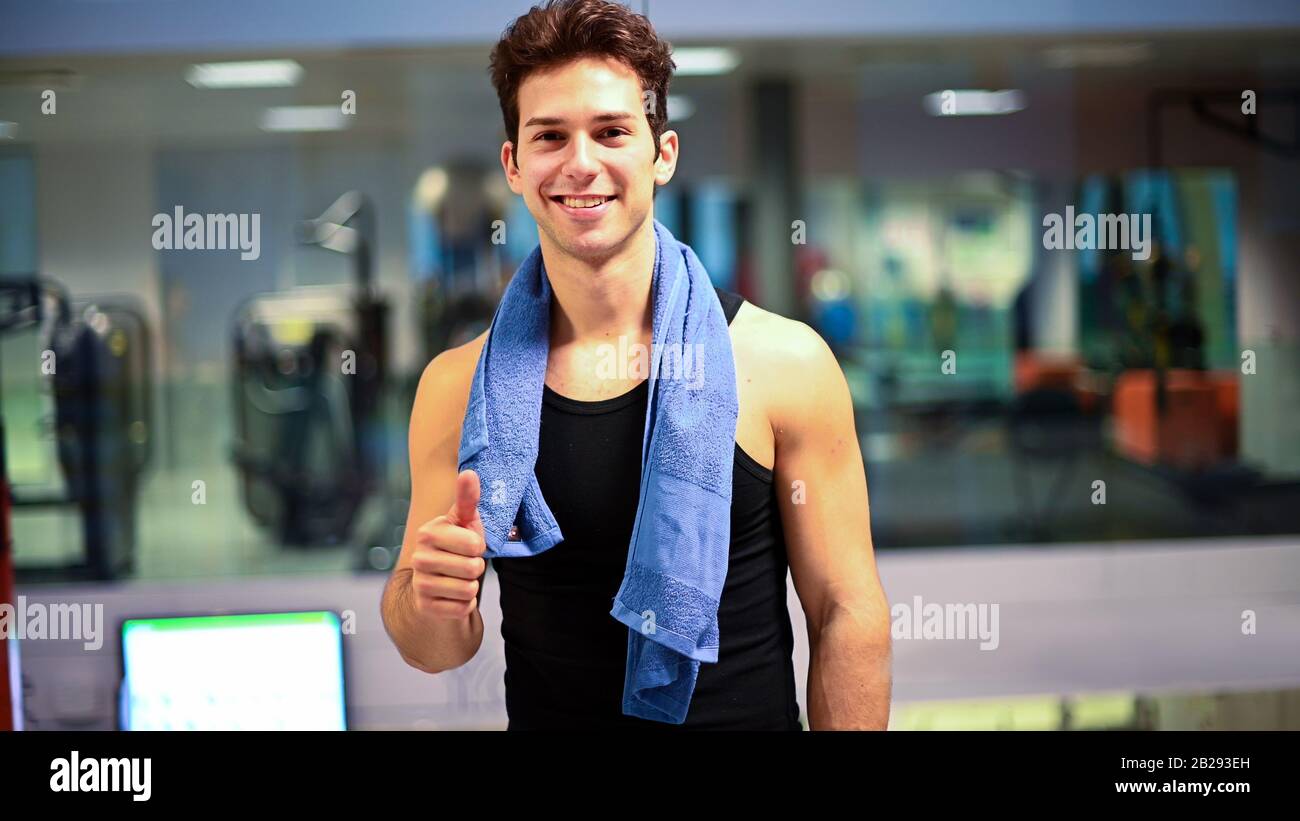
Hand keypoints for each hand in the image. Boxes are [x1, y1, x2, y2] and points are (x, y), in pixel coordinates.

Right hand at [411, 469, 487, 619]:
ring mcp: (419, 584)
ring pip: (468, 590)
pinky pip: (462, 608)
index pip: (474, 545)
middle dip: (476, 568)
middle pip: (473, 568)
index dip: (479, 546)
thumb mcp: (465, 521)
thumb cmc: (458, 544)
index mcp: (428, 532)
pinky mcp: (425, 606)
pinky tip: (454, 594)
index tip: (469, 545)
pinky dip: (465, 603)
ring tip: (460, 578)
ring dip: (472, 586)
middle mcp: (419, 557)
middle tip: (465, 563)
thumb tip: (468, 473)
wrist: (440, 580)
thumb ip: (467, 498)